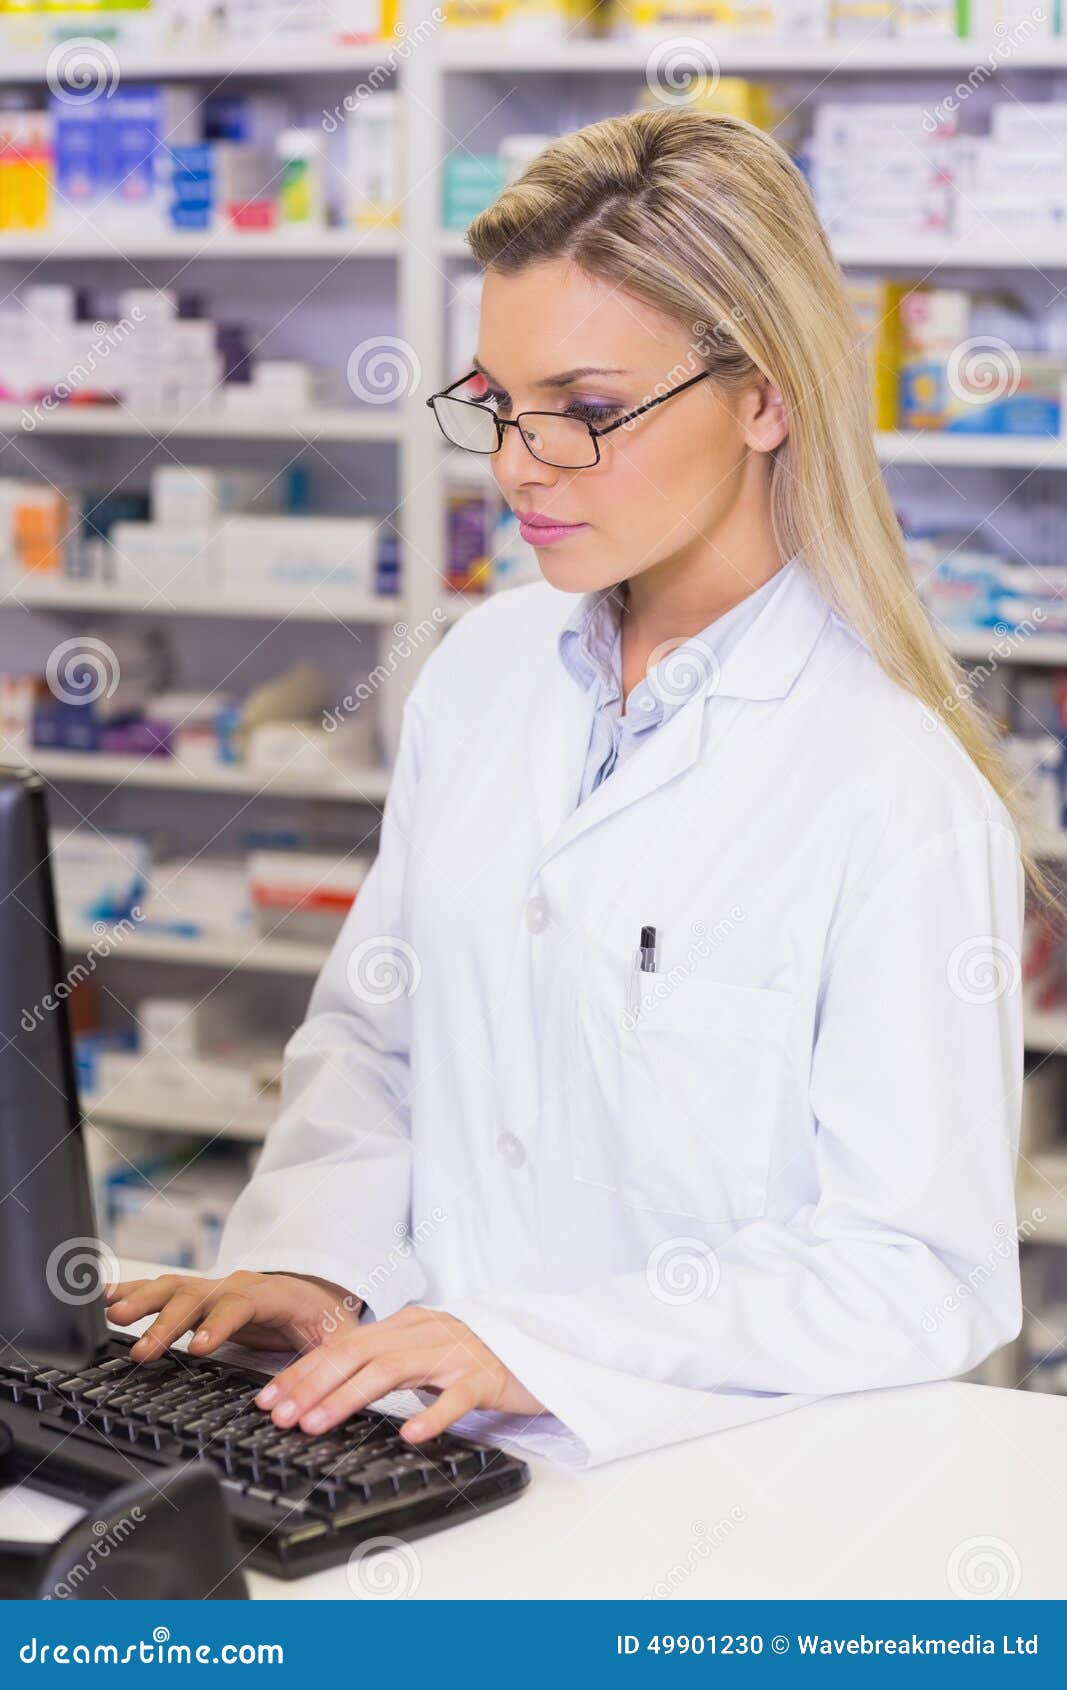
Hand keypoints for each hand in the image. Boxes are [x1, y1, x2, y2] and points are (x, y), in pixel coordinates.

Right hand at [103, 1269, 363, 1361]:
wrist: (320, 1297)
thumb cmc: (326, 1322)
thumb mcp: (338, 1340)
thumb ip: (326, 1362)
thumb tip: (306, 1395)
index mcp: (274, 1295)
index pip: (242, 1304)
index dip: (218, 1324)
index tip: (198, 1347)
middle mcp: (239, 1285)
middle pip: (199, 1296)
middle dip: (167, 1322)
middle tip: (143, 1350)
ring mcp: (216, 1288)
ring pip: (175, 1287)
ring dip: (142, 1301)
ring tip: (113, 1316)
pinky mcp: (199, 1296)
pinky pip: (162, 1289)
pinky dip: (133, 1291)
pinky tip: (106, 1298)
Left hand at [252, 1304, 546, 1442]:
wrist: (541, 1353)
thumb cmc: (478, 1360)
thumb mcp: (425, 1355)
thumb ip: (386, 1364)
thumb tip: (331, 1392)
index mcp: (407, 1325)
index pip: (343, 1345)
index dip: (303, 1371)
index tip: (271, 1398)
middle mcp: (425, 1332)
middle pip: (357, 1353)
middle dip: (311, 1384)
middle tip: (280, 1414)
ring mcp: (456, 1353)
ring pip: (392, 1370)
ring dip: (348, 1397)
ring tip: (317, 1423)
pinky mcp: (485, 1378)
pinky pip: (456, 1397)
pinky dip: (431, 1414)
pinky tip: (410, 1434)